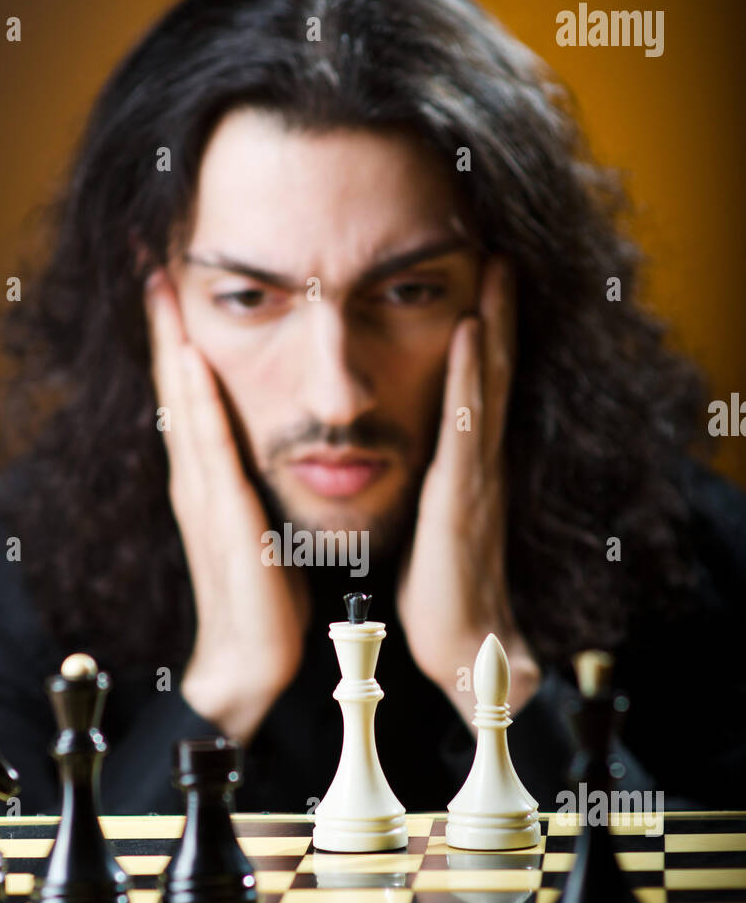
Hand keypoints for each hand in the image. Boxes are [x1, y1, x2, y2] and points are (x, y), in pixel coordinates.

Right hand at [144, 268, 308, 742]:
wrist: (252, 660)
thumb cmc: (265, 595)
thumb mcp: (262, 523)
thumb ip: (257, 482)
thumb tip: (274, 445)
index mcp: (207, 477)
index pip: (188, 390)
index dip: (176, 333)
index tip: (168, 276)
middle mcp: (195, 477)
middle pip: (173, 384)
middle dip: (161, 320)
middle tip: (147, 256)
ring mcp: (201, 495)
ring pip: (181, 403)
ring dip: (170, 341)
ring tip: (158, 283)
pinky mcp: (221, 518)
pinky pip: (207, 448)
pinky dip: (195, 401)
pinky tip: (191, 360)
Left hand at [396, 257, 539, 729]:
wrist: (463, 649)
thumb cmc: (439, 596)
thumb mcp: (428, 530)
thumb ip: (427, 495)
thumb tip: (404, 470)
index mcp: (464, 471)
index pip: (473, 390)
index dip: (480, 338)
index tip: (477, 285)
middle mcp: (477, 465)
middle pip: (489, 373)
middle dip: (496, 313)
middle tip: (497, 253)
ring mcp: (475, 478)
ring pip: (487, 385)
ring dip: (493, 324)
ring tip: (495, 270)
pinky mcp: (462, 498)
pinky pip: (466, 426)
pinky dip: (471, 377)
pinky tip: (470, 334)